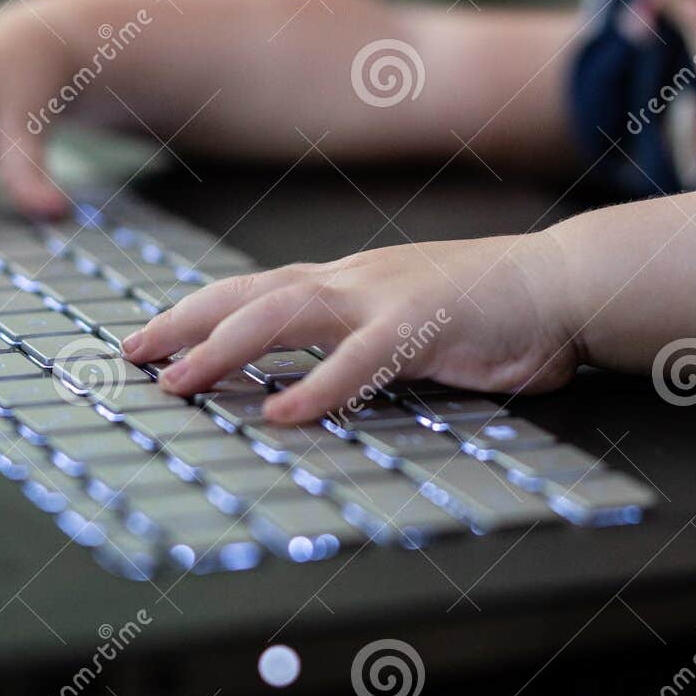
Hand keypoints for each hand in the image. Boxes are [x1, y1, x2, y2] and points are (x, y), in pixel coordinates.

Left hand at [120, 235, 580, 423]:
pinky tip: (283, 413)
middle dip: (185, 324)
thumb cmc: (487, 312)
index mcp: (345, 283)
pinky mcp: (425, 326)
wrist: (561, 285)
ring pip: (285, 315)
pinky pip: (360, 359)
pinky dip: (318, 386)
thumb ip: (351, 346)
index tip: (148, 340)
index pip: (252, 292)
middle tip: (134, 357)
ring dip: (225, 349)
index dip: (195, 313)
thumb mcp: (401, 324)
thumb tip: (296, 384)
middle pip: (248, 296)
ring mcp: (384, 298)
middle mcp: (351, 282)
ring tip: (180, 382)